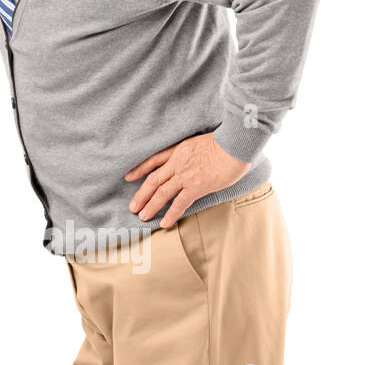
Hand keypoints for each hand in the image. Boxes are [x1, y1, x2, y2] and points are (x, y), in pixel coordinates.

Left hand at [125, 132, 250, 227]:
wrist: (236, 143)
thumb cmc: (225, 142)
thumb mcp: (199, 141)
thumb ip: (190, 152)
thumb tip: (189, 162)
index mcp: (178, 150)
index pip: (153, 159)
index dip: (139, 169)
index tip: (128, 177)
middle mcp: (177, 163)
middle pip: (153, 180)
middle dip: (141, 195)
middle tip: (132, 207)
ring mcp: (185, 175)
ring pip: (162, 193)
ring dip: (150, 206)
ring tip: (142, 216)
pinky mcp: (196, 186)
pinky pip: (180, 203)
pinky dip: (171, 214)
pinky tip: (164, 223)